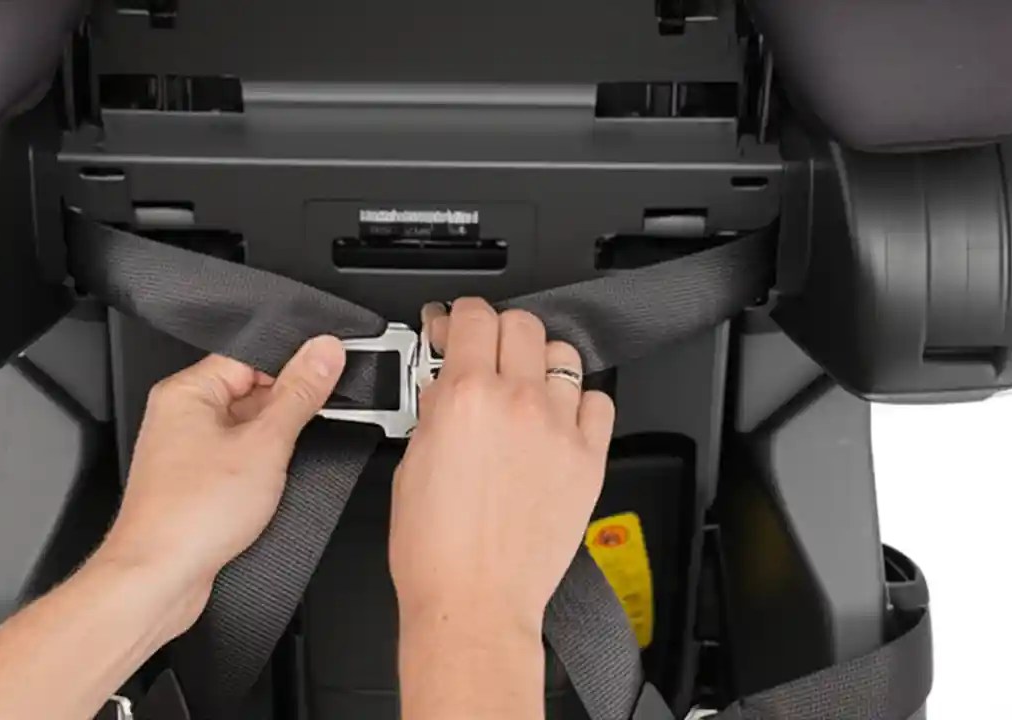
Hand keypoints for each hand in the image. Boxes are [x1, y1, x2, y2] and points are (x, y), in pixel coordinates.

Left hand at [94, 336, 345, 640]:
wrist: (158, 578)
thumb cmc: (189, 516)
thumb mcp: (265, 445)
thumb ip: (299, 394)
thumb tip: (324, 353)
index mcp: (185, 392)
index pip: (249, 356)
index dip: (291, 367)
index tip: (323, 379)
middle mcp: (179, 417)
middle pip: (249, 392)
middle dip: (283, 411)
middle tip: (303, 431)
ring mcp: (185, 452)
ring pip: (245, 430)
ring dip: (272, 445)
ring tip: (278, 467)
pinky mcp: (194, 484)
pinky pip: (236, 461)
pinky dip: (259, 470)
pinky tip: (270, 488)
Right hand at [390, 299, 615, 634]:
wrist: (473, 601)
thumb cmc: (435, 549)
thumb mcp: (412, 462)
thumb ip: (434, 410)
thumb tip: (445, 386)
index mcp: (466, 397)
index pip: (473, 316)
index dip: (458, 316)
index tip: (452, 328)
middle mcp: (518, 403)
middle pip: (522, 324)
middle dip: (497, 330)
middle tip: (484, 352)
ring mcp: (559, 429)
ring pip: (564, 355)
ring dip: (541, 359)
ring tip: (525, 382)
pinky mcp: (589, 459)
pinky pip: (599, 403)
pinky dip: (580, 401)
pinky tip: (559, 416)